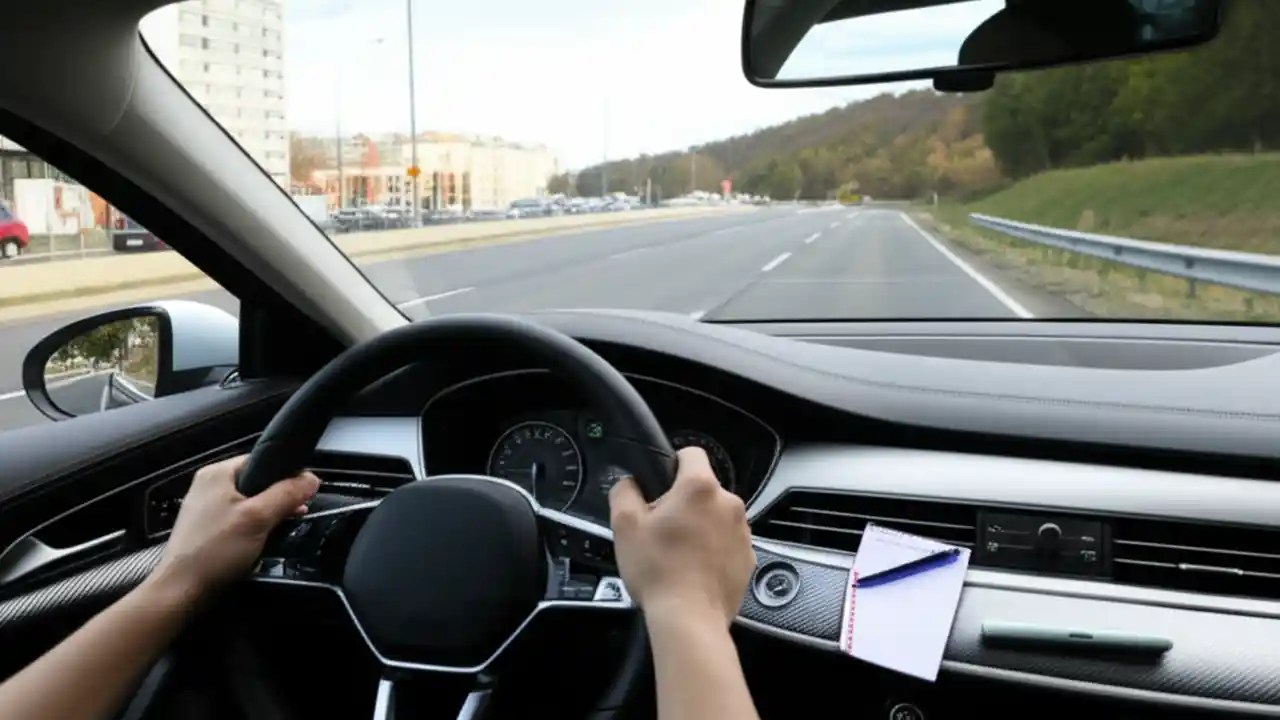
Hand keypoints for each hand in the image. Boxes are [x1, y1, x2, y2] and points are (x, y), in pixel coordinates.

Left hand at [151, 455, 319, 597]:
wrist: (181, 590)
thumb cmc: (217, 549)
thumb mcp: (258, 518)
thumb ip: (287, 494)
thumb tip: (312, 478)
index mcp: (217, 472)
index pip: (261, 460)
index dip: (287, 473)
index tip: (305, 492)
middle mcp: (208, 485)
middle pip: (257, 481)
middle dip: (280, 495)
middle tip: (299, 511)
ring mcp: (205, 507)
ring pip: (249, 501)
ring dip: (270, 511)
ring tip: (287, 525)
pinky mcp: (205, 528)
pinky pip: (239, 517)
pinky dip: (255, 524)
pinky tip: (265, 537)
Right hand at [609, 447, 754, 627]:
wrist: (689, 618)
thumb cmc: (657, 570)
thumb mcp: (624, 525)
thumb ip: (624, 491)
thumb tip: (629, 482)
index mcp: (700, 488)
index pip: (691, 453)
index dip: (673, 464)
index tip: (661, 485)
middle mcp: (729, 504)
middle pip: (703, 490)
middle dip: (684, 503)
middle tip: (661, 528)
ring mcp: (743, 532)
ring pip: (716, 517)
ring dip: (700, 526)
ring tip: (678, 554)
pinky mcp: (749, 558)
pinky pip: (728, 543)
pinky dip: (714, 550)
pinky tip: (695, 570)